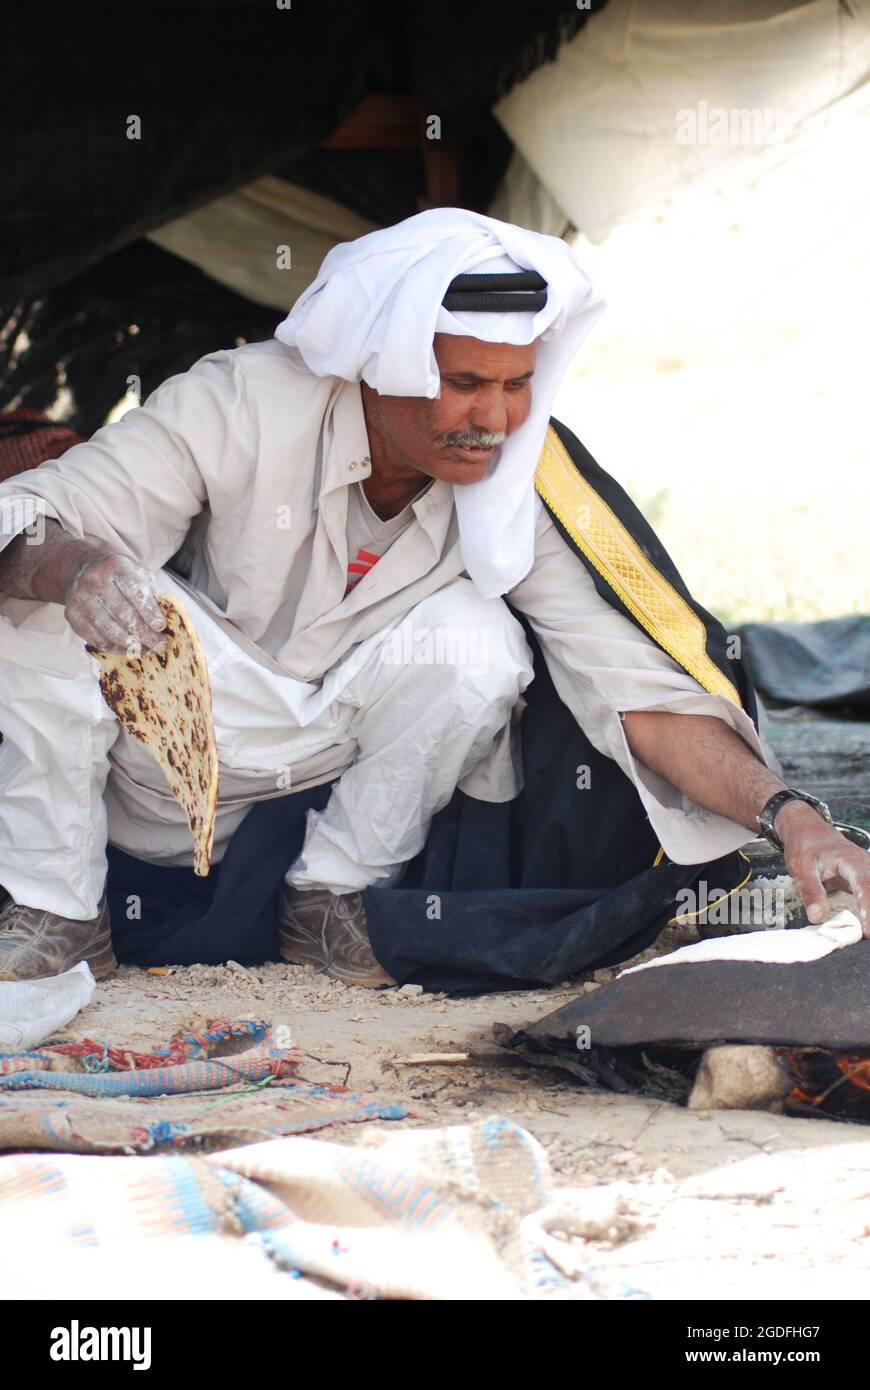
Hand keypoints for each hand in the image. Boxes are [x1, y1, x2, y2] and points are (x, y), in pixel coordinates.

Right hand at [64, 553, 166, 655]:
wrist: (80, 570)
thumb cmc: (117, 575)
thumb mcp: (135, 572)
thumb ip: (150, 591)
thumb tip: (167, 617)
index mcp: (115, 566)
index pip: (135, 592)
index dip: (149, 612)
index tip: (161, 627)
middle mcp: (95, 581)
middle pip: (123, 614)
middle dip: (145, 634)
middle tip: (161, 646)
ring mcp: (81, 599)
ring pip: (109, 630)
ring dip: (131, 645)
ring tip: (148, 651)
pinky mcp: (72, 615)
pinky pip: (96, 638)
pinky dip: (114, 648)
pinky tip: (128, 650)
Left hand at [778, 801, 869, 934]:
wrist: (807, 828)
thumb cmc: (804, 845)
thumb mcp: (801, 867)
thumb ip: (810, 891)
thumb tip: (817, 916)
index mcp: (851, 860)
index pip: (865, 886)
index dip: (869, 909)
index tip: (868, 931)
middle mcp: (865, 865)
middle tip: (867, 937)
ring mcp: (868, 871)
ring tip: (866, 933)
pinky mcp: (865, 878)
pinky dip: (869, 908)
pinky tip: (866, 926)